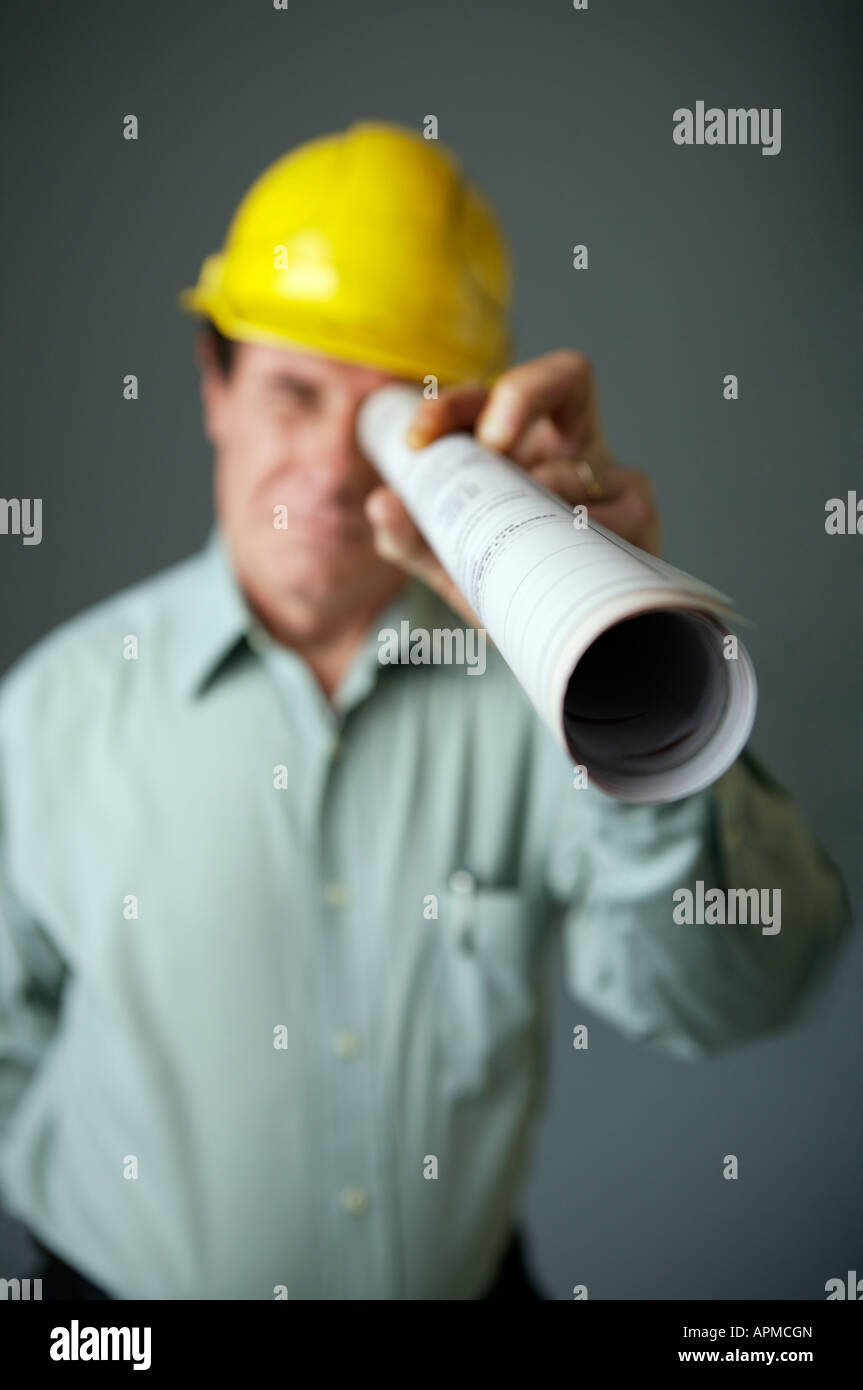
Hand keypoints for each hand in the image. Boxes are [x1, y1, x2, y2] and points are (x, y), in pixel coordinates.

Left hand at [363, 349, 661, 628]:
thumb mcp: (448, 561)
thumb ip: (410, 535)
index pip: (488, 395)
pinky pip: (625, 510)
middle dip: (520, 397)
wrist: (564, 640)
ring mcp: (611, 478)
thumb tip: (382, 504)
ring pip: (581, 464)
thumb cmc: (509, 582)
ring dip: (545, 498)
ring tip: (524, 542)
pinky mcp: (642, 515)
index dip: (453, 403)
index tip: (417, 442)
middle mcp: (568, 446)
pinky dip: (589, 536)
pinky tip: (566, 568)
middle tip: (490, 445)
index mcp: (518, 443)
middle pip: (565, 375)